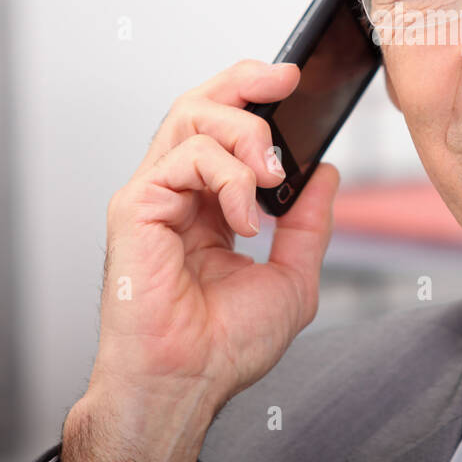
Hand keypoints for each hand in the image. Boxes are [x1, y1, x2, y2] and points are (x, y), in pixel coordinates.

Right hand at [61, 59, 339, 461]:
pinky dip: (228, 178)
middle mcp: (176, 194)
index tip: (293, 81)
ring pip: (192, 117)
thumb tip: (324, 175)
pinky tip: (244, 219)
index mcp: (207, 207)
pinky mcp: (136, 205)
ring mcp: (154, 196)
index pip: (223, 128)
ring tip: (272, 175)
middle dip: (246, 81)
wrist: (189, 382)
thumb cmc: (222, 347)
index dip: (254, 95)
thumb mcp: (292, 276)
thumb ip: (307, 223)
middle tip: (286, 79)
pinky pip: (185, 157)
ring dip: (246, 135)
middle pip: (200, 105)